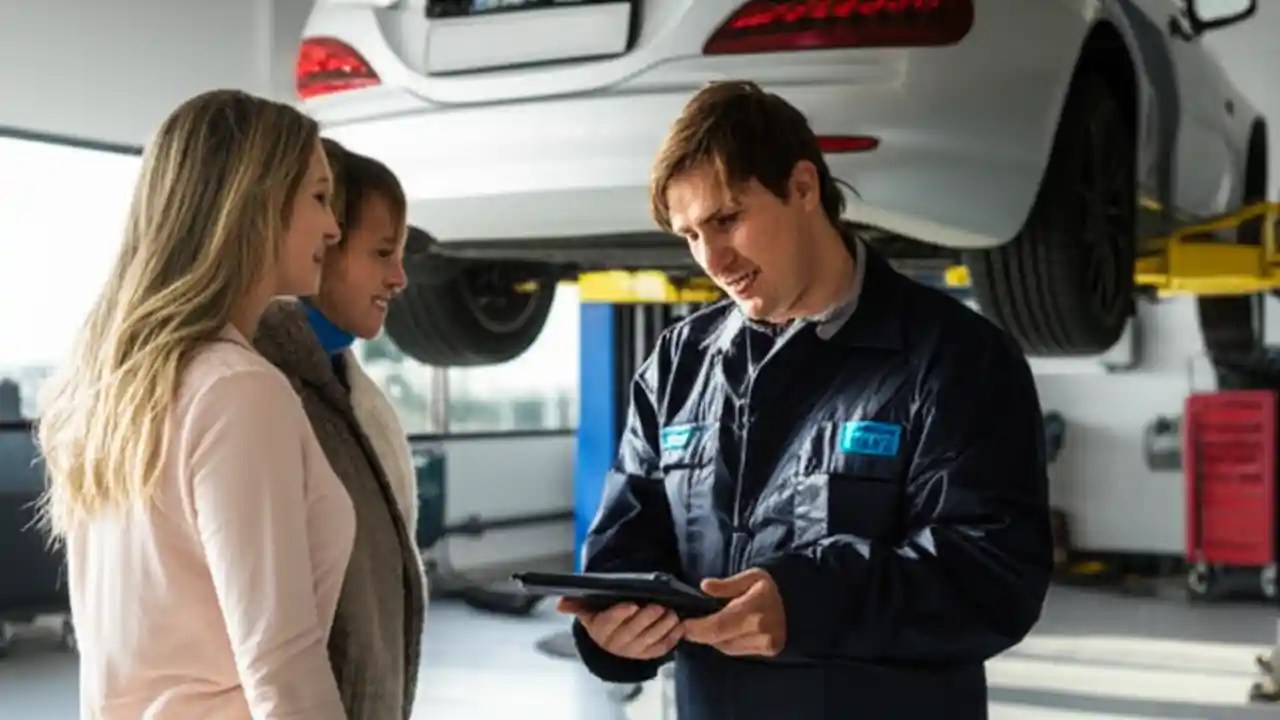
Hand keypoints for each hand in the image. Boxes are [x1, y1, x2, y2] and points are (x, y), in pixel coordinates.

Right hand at [556, 597, 683, 660]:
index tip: (631, 604)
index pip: (609, 622)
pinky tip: (679, 626)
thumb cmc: (601, 616)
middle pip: (633, 631)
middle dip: (647, 618)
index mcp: (600, 630)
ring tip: (672, 614)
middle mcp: (616, 644)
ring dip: (663, 627)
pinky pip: (661, 648)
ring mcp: (634, 651)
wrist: (612, 638)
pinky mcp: (648, 654)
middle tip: (659, 606)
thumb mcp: (587, 610)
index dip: (620, 614)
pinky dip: (672, 637)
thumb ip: (576, 604)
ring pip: (650, 640)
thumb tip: (560, 603)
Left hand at [683, 568, 786, 656]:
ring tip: (707, 626)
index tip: (683, 625)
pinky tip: (726, 632)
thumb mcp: (750, 576)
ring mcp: (766, 642)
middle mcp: (761, 629)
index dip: (697, 628)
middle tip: (687, 628)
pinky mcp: (768, 650)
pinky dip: (726, 643)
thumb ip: (726, 584)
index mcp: (755, 607)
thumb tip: (704, 586)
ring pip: (726, 647)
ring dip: (713, 639)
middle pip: (720, 639)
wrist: (796, 602)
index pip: (718, 625)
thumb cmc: (768, 587)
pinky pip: (737, 651)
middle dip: (700, 634)